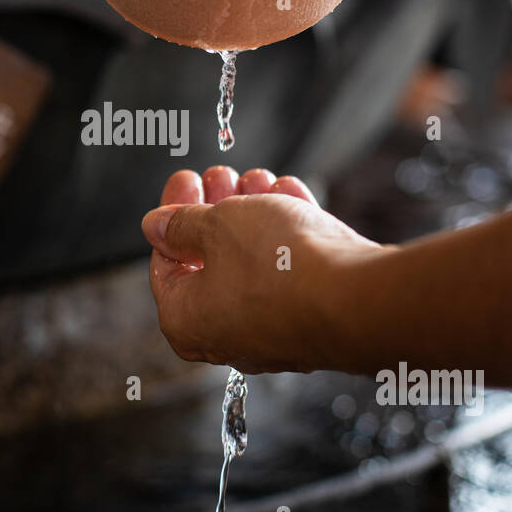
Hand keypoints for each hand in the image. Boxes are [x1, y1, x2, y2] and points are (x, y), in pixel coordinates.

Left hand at [142, 167, 386, 373]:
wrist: (355, 299)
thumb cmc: (276, 266)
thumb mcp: (216, 226)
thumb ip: (181, 224)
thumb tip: (156, 226)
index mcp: (185, 320)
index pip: (165, 262)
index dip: (173, 213)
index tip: (186, 179)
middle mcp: (223, 336)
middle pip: (210, 262)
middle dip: (217, 209)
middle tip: (223, 174)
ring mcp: (270, 334)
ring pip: (252, 264)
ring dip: (253, 215)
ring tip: (260, 177)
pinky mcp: (310, 322)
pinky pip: (287, 275)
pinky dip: (285, 236)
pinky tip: (290, 196)